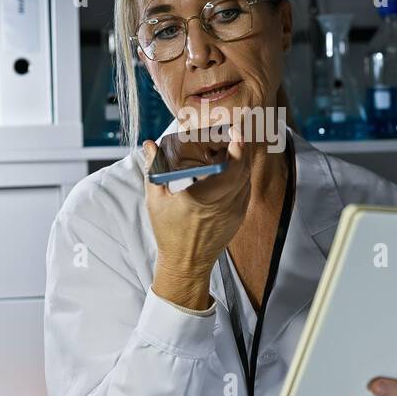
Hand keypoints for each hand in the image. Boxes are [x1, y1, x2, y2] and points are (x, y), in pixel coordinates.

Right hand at [143, 125, 251, 307]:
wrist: (186, 264)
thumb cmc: (169, 233)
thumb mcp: (155, 200)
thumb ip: (154, 168)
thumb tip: (150, 144)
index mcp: (204, 198)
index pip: (231, 169)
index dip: (238, 148)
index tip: (236, 131)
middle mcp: (224, 205)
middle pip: (243, 169)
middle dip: (240, 148)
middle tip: (230, 133)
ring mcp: (235, 212)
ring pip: (246, 179)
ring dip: (241, 162)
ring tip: (230, 148)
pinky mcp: (238, 217)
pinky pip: (245, 190)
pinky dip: (241, 176)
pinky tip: (230, 169)